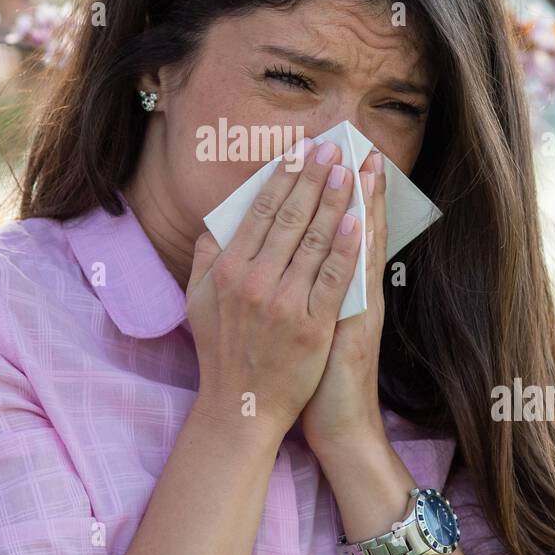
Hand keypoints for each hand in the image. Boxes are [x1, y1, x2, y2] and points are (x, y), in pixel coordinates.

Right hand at [186, 137, 363, 438]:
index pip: (261, 211)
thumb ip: (205, 257)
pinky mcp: (313, 327)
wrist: (241, 408)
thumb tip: (218, 220)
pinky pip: (334, 278)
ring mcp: (285, 303)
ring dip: (335, 200)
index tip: (299, 150)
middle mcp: (254, 281)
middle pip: (291, 217)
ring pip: (316, 240)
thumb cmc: (220, 352)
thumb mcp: (196, 301)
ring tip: (350, 169)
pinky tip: (359, 219)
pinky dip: (347, 246)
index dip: (282, 176)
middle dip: (313, 177)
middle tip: (332, 147)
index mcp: (227, 270)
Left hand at [301, 147, 387, 455]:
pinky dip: (359, 251)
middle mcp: (357, 292)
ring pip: (363, 247)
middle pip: (357, 227)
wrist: (341, 426)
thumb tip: (285, 249)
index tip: (343, 153)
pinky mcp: (357, 328)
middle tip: (351, 142)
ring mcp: (361, 308)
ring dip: (362, 204)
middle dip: (353, 185)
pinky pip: (359, 282)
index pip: (345, 229)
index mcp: (343, 288)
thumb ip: (307, 286)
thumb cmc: (315, 377)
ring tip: (363, 164)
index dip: (346, 193)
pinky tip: (358, 221)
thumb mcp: (315, 324)